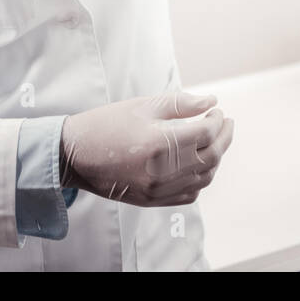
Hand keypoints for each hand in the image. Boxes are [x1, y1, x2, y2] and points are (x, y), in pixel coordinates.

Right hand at [59, 91, 233, 207]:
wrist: (74, 154)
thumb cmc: (107, 123)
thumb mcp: (143, 105)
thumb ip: (180, 103)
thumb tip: (211, 100)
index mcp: (159, 143)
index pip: (206, 134)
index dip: (217, 120)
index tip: (216, 109)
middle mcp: (161, 171)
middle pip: (210, 157)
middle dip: (224, 137)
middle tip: (225, 122)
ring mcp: (157, 189)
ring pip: (204, 178)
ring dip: (216, 158)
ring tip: (216, 139)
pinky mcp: (152, 200)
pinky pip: (189, 194)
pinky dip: (201, 179)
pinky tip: (198, 162)